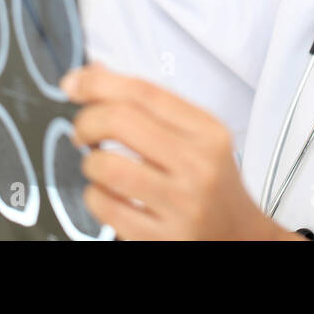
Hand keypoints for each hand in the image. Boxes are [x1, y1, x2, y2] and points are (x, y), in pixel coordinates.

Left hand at [60, 62, 305, 239]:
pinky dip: (94, 196)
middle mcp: (198, 165)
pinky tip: (106, 194)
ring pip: (108, 167)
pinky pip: (107, 208)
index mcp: (206, 131)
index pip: (143, 92)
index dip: (98, 82)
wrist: (240, 237)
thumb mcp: (195, 137)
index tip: (73, 84)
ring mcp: (182, 205)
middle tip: (82, 131)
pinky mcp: (163, 238)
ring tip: (98, 166)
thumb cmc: (211, 183)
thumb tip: (94, 76)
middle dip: (86, 121)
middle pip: (121, 121)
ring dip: (90, 163)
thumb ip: (148, 106)